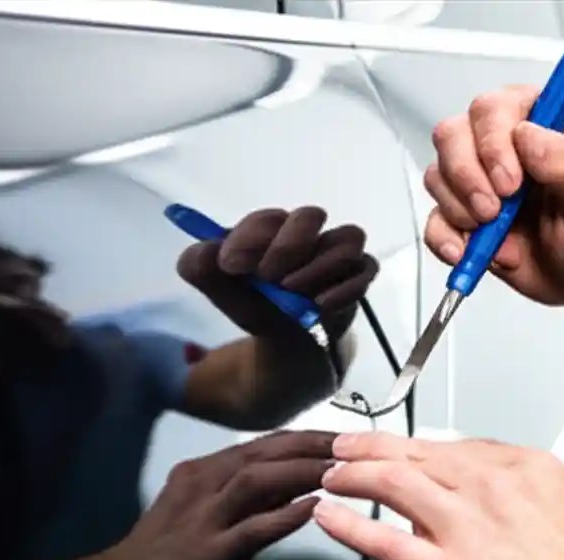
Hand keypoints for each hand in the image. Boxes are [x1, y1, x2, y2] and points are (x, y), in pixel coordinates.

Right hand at [93, 430, 334, 559]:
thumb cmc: (168, 545)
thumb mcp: (206, 505)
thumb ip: (247, 493)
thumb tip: (297, 481)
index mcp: (207, 469)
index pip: (264, 443)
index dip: (306, 437)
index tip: (342, 438)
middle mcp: (207, 481)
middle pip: (266, 452)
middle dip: (312, 445)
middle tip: (355, 445)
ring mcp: (207, 514)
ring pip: (258, 479)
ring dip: (302, 471)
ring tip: (341, 470)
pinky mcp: (211, 548)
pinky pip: (252, 527)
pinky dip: (284, 515)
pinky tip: (313, 508)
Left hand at [177, 207, 378, 340]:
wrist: (288, 339)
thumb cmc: (256, 301)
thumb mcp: (218, 286)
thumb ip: (198, 266)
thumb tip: (205, 253)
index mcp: (272, 228)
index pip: (268, 218)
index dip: (251, 236)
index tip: (231, 265)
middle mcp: (309, 233)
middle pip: (310, 216)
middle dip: (288, 245)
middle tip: (267, 276)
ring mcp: (338, 253)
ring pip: (347, 239)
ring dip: (316, 267)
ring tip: (291, 293)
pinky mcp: (359, 277)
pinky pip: (365, 270)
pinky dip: (345, 287)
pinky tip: (319, 305)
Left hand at [313, 432, 563, 559]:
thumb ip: (521, 498)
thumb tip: (490, 500)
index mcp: (522, 467)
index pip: (453, 445)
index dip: (415, 447)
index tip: (401, 449)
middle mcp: (488, 485)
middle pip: (411, 451)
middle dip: (369, 446)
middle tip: (346, 445)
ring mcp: (462, 525)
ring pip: (388, 480)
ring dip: (351, 473)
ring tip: (331, 474)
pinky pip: (381, 538)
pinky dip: (346, 523)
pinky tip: (329, 514)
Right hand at [425, 85, 563, 306]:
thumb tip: (528, 137)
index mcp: (542, 125)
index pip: (496, 108)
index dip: (493, 142)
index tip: (510, 185)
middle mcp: (504, 145)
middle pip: (453, 133)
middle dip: (466, 177)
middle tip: (492, 212)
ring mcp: (479, 180)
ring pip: (438, 173)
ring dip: (458, 208)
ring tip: (494, 237)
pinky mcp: (463, 216)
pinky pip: (433, 219)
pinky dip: (444, 237)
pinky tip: (465, 253)